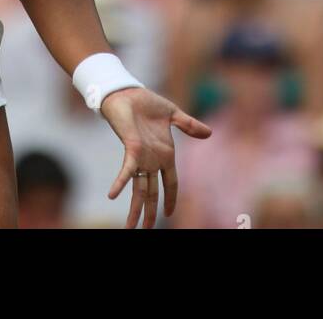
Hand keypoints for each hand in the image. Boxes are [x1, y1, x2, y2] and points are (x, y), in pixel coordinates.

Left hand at [99, 86, 210, 228]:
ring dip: (136, 208)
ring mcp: (141, 157)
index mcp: (164, 154)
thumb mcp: (172, 114)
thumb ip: (188, 125)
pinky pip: (126, 170)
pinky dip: (120, 183)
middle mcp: (152, 160)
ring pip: (140, 189)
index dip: (170, 197)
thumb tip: (209, 133)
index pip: (170, 182)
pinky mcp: (131, 149)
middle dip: (150, 212)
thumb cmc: (147, 102)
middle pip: (153, 192)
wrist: (128, 92)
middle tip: (146, 229)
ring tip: (130, 226)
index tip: (168, 214)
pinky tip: (113, 194)